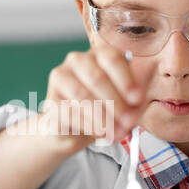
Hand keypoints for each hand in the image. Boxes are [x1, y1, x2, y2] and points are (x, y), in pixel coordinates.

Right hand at [39, 42, 153, 149]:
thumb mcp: (125, 103)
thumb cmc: (103, 109)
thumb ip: (133, 101)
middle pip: (97, 77)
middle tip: (129, 121)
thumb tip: (135, 107)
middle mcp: (77, 60)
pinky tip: (100, 133)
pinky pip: (70, 112)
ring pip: (83, 96)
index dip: (126, 80)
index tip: (137, 100)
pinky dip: (88, 125)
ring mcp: (61, 78)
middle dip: (116, 103)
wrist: (73, 129)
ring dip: (103, 117)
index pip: (112, 59)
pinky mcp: (51, 99)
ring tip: (117, 132)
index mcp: (99, 55)